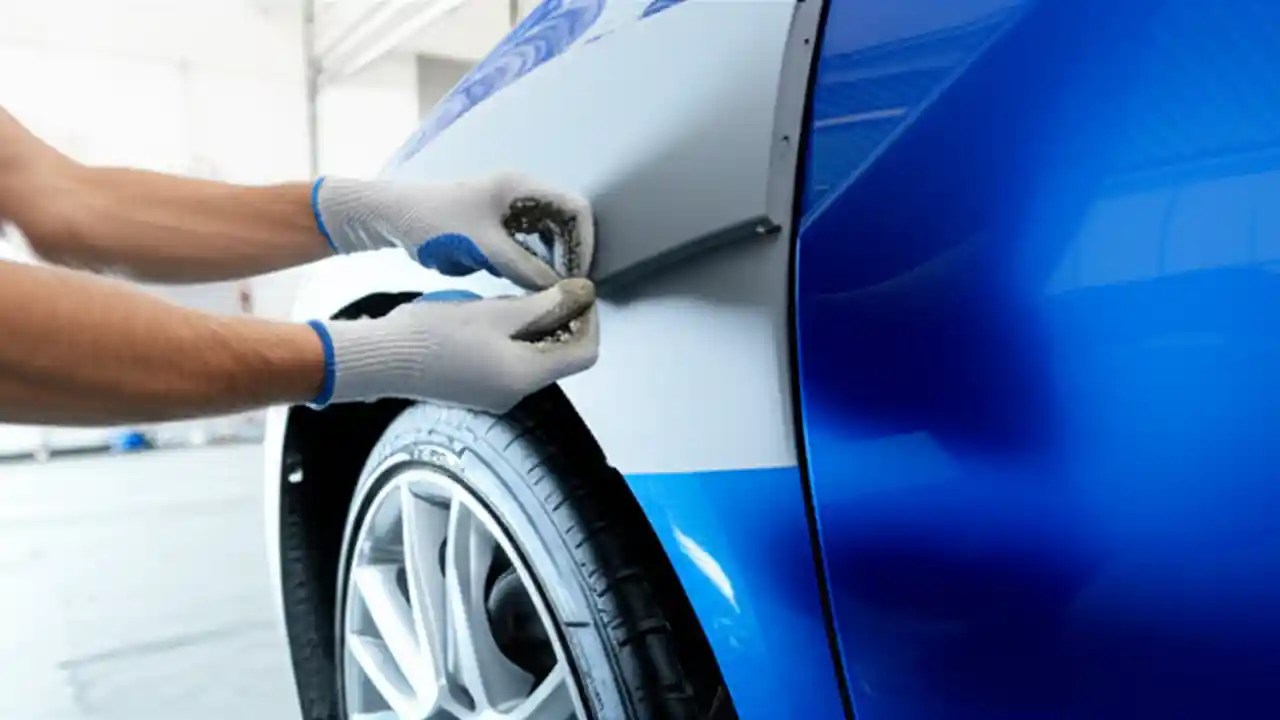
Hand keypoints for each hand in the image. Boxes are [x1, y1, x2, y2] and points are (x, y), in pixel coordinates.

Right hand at [307, 279, 598, 412]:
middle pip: (560, 356)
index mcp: (526, 376)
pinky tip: (490, 315)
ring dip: (534, 327)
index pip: (585, 353)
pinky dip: (511, 338)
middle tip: (545, 288)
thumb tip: (584, 294)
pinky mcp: (477, 389)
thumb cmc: (436, 333)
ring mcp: (495, 395)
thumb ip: (544, 304)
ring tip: (513, 298)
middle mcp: (516, 394)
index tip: (577, 292)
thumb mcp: (496, 311)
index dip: (589, 320)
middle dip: (560, 320)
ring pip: (534, 357)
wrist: (383, 358)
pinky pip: (509, 362)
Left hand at [312, 172, 593, 288]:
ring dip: (552, 264)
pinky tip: (526, 287)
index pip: (576, 210)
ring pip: (547, 238)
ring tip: (549, 293)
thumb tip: (559, 289)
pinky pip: (527, 247)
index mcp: (521, 189)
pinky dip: (532, 266)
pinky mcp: (494, 227)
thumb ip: (523, 267)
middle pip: (566, 225)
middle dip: (570, 257)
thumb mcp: (482, 247)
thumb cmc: (433, 222)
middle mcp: (520, 195)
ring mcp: (507, 210)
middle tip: (566, 290)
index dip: (584, 244)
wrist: (389, 216)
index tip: (577, 276)